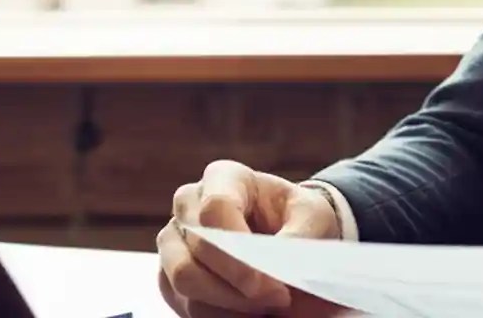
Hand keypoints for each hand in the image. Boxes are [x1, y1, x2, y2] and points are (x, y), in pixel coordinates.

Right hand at [157, 160, 346, 316]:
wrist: (290, 232)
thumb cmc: (300, 218)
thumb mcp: (313, 219)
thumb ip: (297, 240)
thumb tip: (275, 272)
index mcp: (224, 178)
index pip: (215, 210)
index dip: (239, 255)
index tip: (272, 286)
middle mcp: (189, 204)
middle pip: (194, 253)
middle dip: (237, 288)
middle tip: (278, 300)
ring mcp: (174, 239)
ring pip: (184, 282)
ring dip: (229, 306)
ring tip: (267, 307)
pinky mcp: (169, 274)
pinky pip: (184, 304)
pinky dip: (219, 315)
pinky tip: (250, 312)